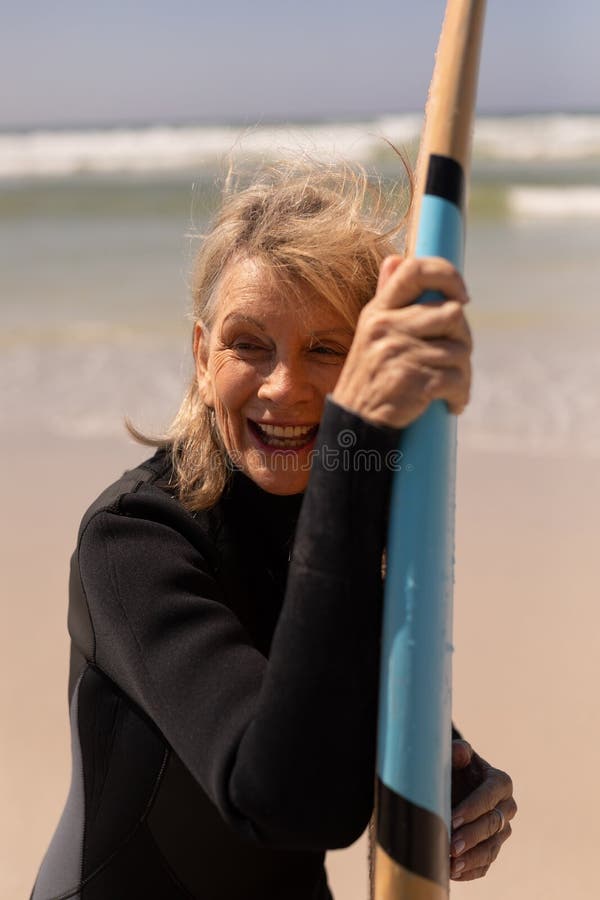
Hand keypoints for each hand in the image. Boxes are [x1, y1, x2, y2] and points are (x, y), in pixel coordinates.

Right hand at [331, 255, 471, 428]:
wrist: (354, 426)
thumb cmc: (369, 379)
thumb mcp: (371, 334)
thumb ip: (388, 299)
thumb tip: (395, 258)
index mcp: (378, 311)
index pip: (414, 271)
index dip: (446, 275)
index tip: (463, 296)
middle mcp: (386, 327)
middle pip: (452, 314)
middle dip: (463, 340)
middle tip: (456, 361)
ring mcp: (398, 352)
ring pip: (460, 350)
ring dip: (464, 373)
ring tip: (453, 388)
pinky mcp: (412, 379)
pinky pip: (457, 378)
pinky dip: (461, 395)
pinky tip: (452, 404)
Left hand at [449, 740, 516, 880]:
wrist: (454, 784)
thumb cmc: (454, 767)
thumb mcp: (454, 756)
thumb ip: (457, 751)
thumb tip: (460, 751)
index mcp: (500, 782)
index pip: (490, 796)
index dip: (472, 808)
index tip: (453, 818)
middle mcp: (506, 807)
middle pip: (493, 824)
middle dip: (471, 836)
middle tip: (451, 846)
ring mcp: (502, 831)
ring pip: (492, 847)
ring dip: (472, 858)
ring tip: (451, 864)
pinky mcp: (493, 848)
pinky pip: (487, 863)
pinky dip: (471, 870)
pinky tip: (454, 873)